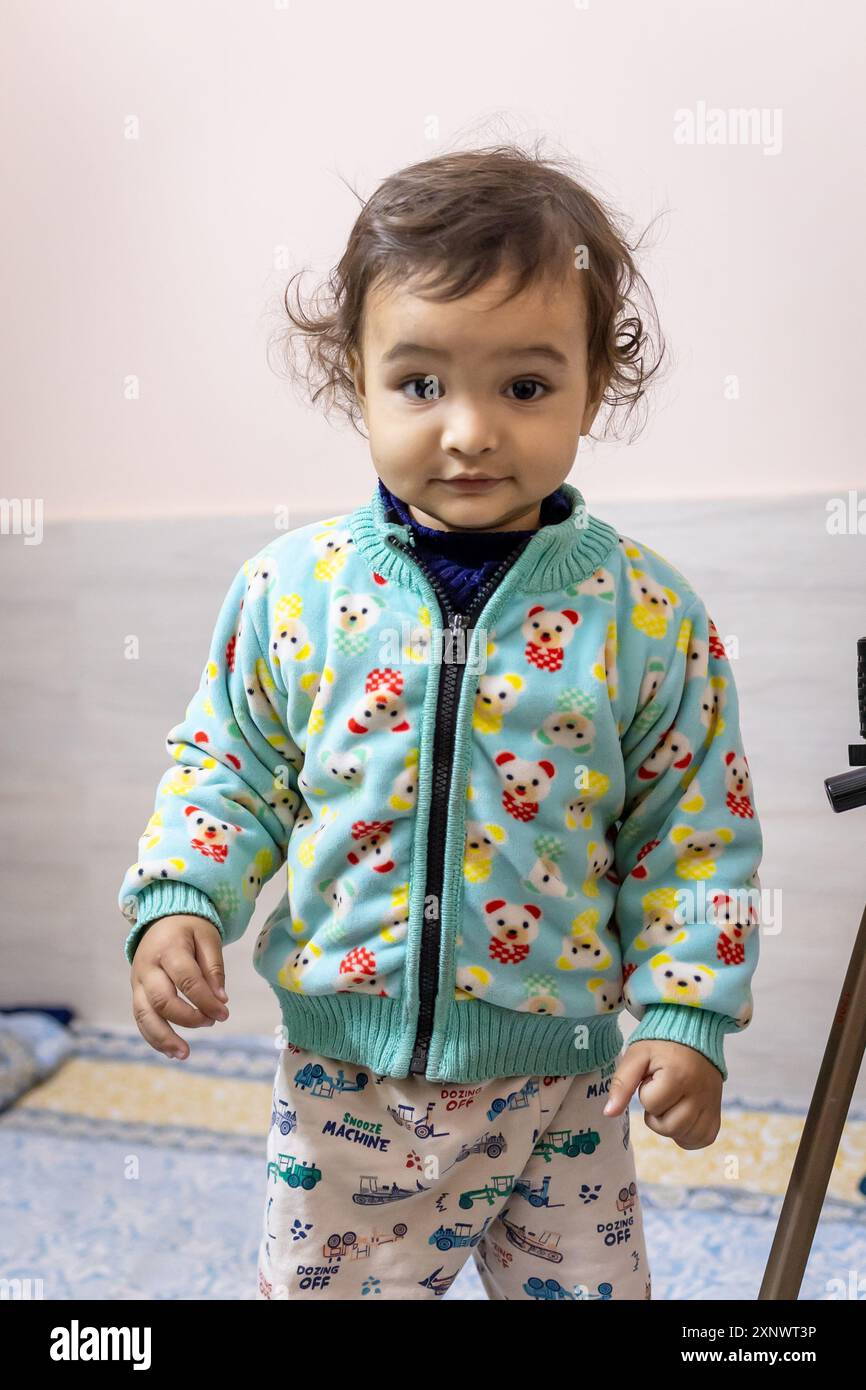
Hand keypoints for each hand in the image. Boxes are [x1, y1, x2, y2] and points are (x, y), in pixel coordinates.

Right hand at [130, 914, 229, 1060]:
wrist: (161, 920)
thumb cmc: (189, 929)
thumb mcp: (208, 937)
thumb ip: (214, 967)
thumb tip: (221, 999)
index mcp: (168, 948)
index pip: (186, 979)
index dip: (205, 999)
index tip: (224, 1013)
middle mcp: (147, 967)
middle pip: (162, 999)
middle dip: (187, 1017)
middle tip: (212, 1023)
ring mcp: (137, 981)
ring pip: (144, 1014)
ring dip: (163, 1037)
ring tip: (184, 1054)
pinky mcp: (136, 993)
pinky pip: (140, 1018)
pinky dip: (153, 1037)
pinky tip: (171, 1051)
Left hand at [602, 1039, 721, 1149]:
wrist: (693, 1032)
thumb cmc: (661, 1044)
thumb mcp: (637, 1056)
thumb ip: (622, 1084)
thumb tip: (609, 1113)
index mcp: (679, 1075)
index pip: (652, 1104)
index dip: (645, 1093)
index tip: (652, 1078)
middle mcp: (700, 1093)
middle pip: (669, 1127)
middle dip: (656, 1113)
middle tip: (660, 1092)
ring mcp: (712, 1104)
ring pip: (685, 1136)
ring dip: (671, 1125)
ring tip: (671, 1102)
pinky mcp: (718, 1113)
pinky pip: (703, 1138)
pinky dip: (689, 1134)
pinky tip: (682, 1117)